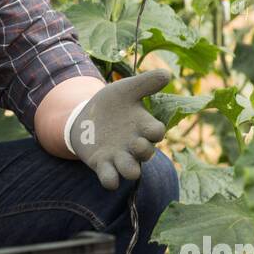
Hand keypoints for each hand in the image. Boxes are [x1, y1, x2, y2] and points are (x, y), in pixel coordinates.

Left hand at [67, 68, 169, 189]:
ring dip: (129, 168)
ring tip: (120, 156)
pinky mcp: (102, 165)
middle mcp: (135, 145)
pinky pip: (111, 180)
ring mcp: (119, 157)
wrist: (85, 116)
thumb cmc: (111, 104)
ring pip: (131, 171)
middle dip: (143, 151)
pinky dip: (110, 179)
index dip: (156, 133)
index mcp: (143, 126)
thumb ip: (146, 82)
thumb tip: (168, 74)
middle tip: (134, 142)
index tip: (151, 129)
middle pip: (147, 155)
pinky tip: (104, 167)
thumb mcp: (126, 89)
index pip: (157, 133)